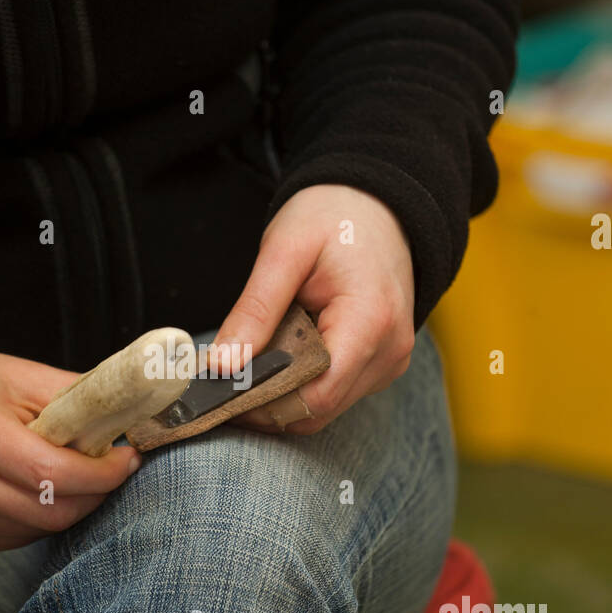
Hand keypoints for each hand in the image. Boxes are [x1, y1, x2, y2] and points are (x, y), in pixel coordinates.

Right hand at [0, 343, 140, 551]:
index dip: (103, 473)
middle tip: (107, 465)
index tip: (125, 457)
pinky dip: (41, 516)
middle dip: (96, 492)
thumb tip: (125, 416)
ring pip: (42, 530)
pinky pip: (19, 537)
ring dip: (71, 505)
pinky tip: (35, 487)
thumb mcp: (13, 374)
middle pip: (55, 512)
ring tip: (68, 470)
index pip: (55, 476)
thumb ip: (72, 397)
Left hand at [213, 185, 415, 433]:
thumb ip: (254, 310)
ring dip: (283, 394)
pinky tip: (279, 357)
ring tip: (251, 362)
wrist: (377, 203)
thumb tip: (222, 366)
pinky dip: (301, 384)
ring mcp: (390, 361)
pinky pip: (335, 392)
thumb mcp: (283, 251)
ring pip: (325, 407)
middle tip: (224, 380)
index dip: (264, 403)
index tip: (221, 392)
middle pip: (319, 409)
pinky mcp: (382, 364)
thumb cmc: (332, 216)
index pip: (316, 396)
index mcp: (370, 321)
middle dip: (267, 402)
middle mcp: (389, 351)